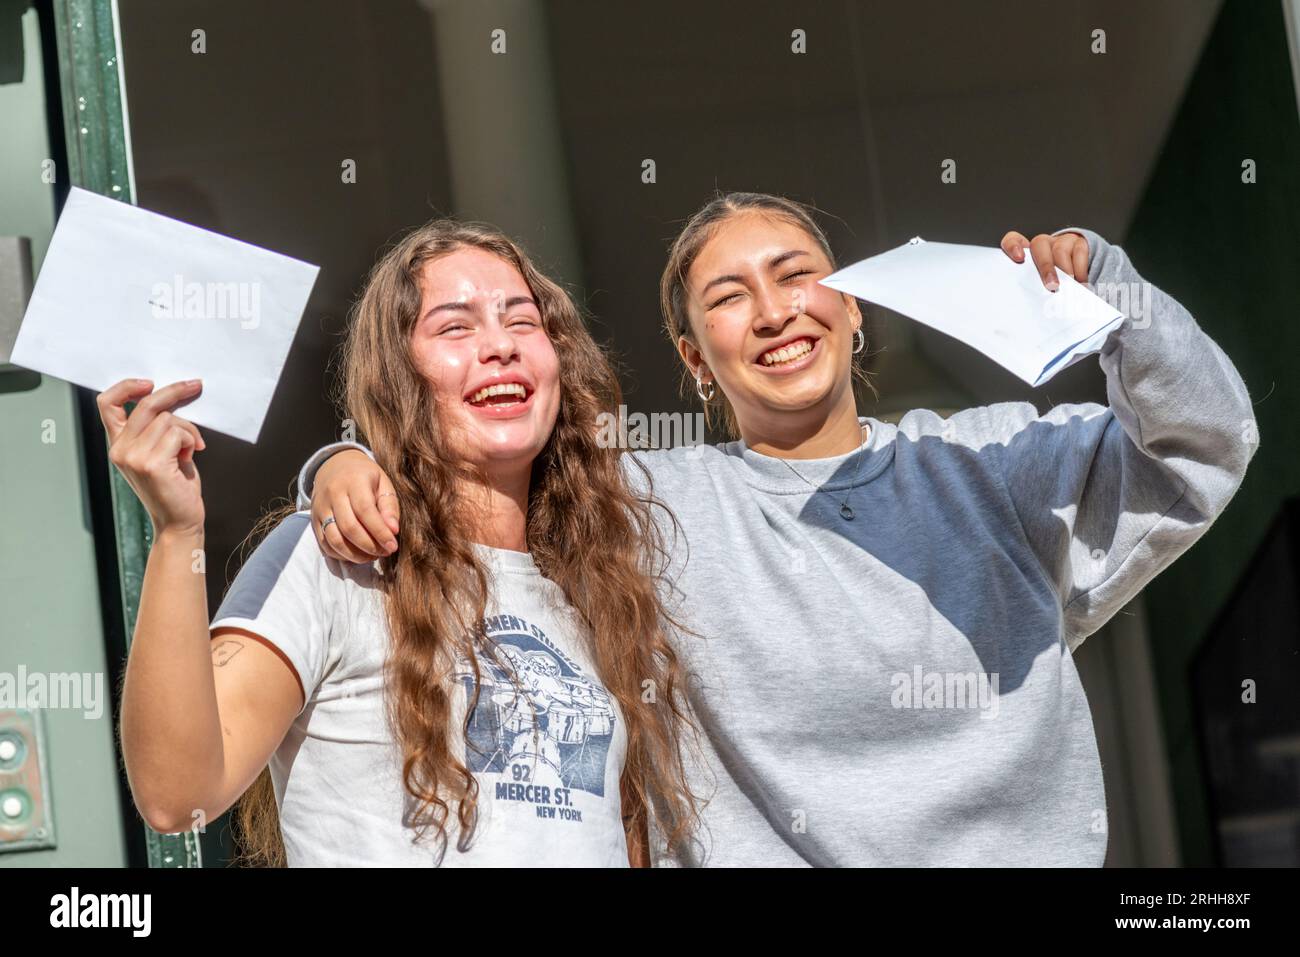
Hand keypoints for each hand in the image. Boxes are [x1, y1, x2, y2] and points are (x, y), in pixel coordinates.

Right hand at [97, 378, 205, 536]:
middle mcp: (120, 449)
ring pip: (168, 419)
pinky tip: (190, 458)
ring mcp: (134, 456)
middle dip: (174, 392)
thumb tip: (172, 397)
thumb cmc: (174, 486)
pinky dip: (192, 441)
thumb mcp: (159, 452)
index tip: (150, 383)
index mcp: (119, 444)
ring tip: (192, 448)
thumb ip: (155, 429)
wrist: (179, 521)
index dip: (126, 387)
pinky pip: (178, 433)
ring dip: (189, 430)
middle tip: (195, 385)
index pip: (107, 404)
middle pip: (146, 404)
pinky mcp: (152, 463)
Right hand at [312, 450, 399, 562]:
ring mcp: (320, 508)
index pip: (365, 511)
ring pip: (334, 539)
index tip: (392, 546)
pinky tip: (356, 554)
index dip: (380, 532)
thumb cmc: (366, 477)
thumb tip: (393, 531)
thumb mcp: (383, 483)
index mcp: (353, 481)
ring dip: (355, 554)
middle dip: (369, 546)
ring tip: (372, 556)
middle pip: (349, 528)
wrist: (335, 466)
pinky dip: (341, 554)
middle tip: (384, 552)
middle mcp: (333, 494)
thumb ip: (390, 506)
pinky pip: (324, 544)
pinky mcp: (314, 520)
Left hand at [1001, 230, 1089, 289]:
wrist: (1075, 271)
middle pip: (1039, 245)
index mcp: (1025, 252)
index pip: (1012, 240)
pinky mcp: (1080, 243)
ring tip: (1069, 287)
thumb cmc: (1048, 282)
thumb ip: (1031, 287)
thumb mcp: (1037, 284)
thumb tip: (1031, 305)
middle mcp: (1043, 243)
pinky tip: (1081, 284)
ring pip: (1060, 250)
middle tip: (1052, 286)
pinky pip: (1080, 252)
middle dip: (1046, 267)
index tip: (1019, 258)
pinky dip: (1080, 270)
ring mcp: (1061, 241)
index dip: (1013, 246)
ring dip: (1065, 271)